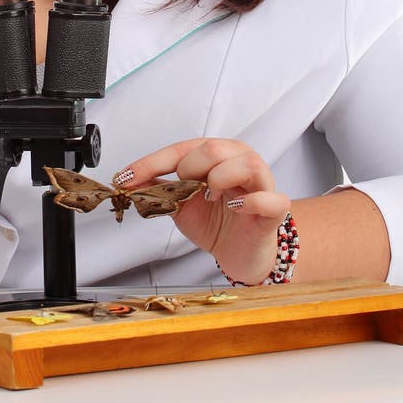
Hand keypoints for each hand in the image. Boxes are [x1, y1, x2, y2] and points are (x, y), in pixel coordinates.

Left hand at [118, 138, 289, 284]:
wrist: (239, 253)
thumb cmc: (215, 221)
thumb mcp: (180, 203)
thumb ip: (159, 188)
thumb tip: (128, 180)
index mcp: (218, 154)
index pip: (182, 149)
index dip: (152, 163)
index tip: (127, 177)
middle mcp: (241, 161)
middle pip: (213, 149)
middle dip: (189, 169)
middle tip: (185, 190)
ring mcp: (262, 184)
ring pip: (246, 163)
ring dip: (219, 179)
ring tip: (211, 198)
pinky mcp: (275, 209)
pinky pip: (269, 198)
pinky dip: (250, 201)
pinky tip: (235, 206)